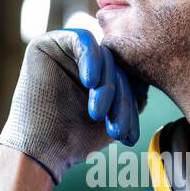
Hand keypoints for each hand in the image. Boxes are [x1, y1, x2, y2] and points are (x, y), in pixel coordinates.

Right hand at [0, 28, 148, 183]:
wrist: (40, 151)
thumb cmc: (74, 141)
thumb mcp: (115, 118)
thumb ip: (133, 97)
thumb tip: (149, 80)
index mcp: (96, 80)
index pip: (125, 78)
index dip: (131, 103)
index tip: (128, 135)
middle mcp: (81, 64)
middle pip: (117, 67)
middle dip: (120, 98)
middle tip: (116, 128)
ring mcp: (65, 52)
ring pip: (104, 55)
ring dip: (107, 85)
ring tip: (99, 113)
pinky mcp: (48, 43)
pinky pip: (82, 39)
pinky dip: (91, 58)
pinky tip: (90, 82)